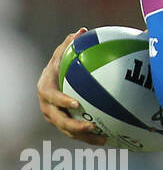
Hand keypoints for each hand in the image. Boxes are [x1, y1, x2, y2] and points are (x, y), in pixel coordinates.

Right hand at [37, 27, 108, 145]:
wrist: (54, 80)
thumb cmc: (60, 64)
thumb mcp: (63, 53)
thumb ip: (71, 43)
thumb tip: (82, 31)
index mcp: (45, 89)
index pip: (51, 96)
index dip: (62, 101)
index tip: (76, 104)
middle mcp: (48, 107)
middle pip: (59, 120)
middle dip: (74, 126)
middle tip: (91, 126)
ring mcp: (55, 119)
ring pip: (69, 132)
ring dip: (85, 137)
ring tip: (104, 139)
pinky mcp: (64, 126)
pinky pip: (77, 135)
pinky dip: (91, 138)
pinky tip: (109, 139)